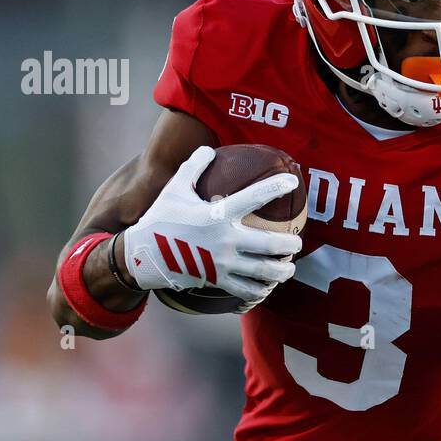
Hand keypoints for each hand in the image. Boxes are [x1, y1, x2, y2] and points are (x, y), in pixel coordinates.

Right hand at [122, 145, 302, 303]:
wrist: (142, 255)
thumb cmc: (161, 219)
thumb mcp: (175, 188)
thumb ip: (193, 166)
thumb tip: (208, 149)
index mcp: (217, 215)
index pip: (253, 197)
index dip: (275, 188)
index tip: (292, 182)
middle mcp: (224, 240)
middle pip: (270, 245)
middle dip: (291, 244)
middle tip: (297, 243)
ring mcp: (222, 264)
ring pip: (264, 273)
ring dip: (282, 272)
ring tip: (289, 268)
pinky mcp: (217, 281)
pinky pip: (246, 291)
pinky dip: (260, 292)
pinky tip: (265, 289)